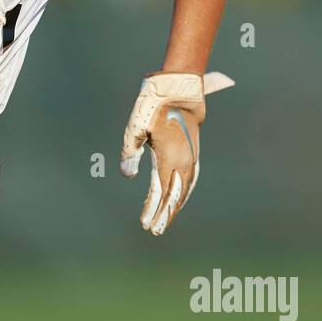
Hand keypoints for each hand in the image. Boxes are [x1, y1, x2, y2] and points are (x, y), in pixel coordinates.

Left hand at [119, 71, 233, 235]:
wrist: (182, 89)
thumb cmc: (155, 105)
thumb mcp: (136, 126)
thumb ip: (131, 152)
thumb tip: (128, 176)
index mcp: (169, 157)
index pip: (161, 191)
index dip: (153, 209)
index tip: (146, 224)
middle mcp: (183, 160)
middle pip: (175, 195)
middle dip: (165, 214)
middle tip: (154, 231)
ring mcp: (191, 157)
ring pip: (184, 189)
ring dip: (175, 206)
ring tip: (166, 220)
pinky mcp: (193, 152)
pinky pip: (190, 179)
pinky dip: (184, 193)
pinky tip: (180, 199)